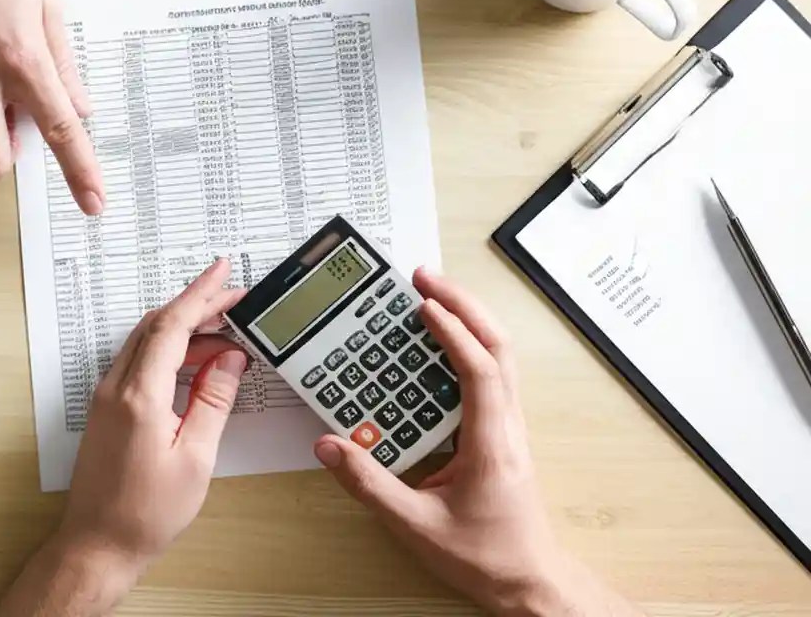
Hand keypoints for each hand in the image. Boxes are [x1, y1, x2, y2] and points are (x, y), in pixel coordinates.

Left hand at [0, 259, 247, 615]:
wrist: (98, 543)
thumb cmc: (144, 512)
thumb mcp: (195, 457)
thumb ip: (213, 401)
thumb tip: (229, 360)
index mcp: (139, 396)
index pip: (173, 326)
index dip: (201, 294)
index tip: (223, 272)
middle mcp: (116, 388)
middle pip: (157, 326)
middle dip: (197, 305)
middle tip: (234, 299)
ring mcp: (107, 397)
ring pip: (146, 341)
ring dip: (184, 328)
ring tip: (226, 332)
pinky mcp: (107, 409)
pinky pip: (139, 362)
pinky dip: (169, 351)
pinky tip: (196, 362)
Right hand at [314, 268, 640, 615]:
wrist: (529, 582)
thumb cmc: (485, 558)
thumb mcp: (416, 526)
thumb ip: (369, 485)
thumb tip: (331, 448)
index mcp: (491, 445)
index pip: (478, 371)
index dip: (452, 332)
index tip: (423, 303)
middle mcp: (507, 428)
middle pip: (498, 347)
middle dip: (464, 305)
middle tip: (426, 278)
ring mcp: (509, 429)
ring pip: (500, 358)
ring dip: (469, 321)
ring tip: (431, 298)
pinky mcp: (502, 435)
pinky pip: (490, 377)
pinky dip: (467, 348)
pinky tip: (439, 346)